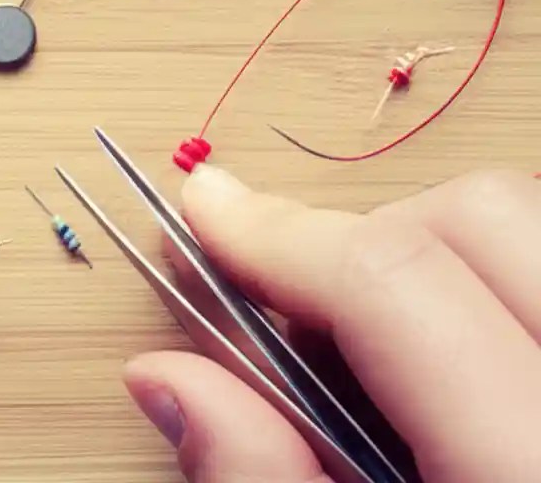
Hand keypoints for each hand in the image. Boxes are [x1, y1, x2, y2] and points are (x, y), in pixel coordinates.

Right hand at [124, 165, 540, 482]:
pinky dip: (476, 293)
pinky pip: (538, 277)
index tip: (204, 216)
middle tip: (284, 310)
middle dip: (356, 239)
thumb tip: (168, 380)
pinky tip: (438, 380)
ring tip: (366, 362)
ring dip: (420, 262)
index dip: (277, 236)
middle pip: (479, 216)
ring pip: (520, 232)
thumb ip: (262, 482)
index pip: (394, 280)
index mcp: (529, 464)